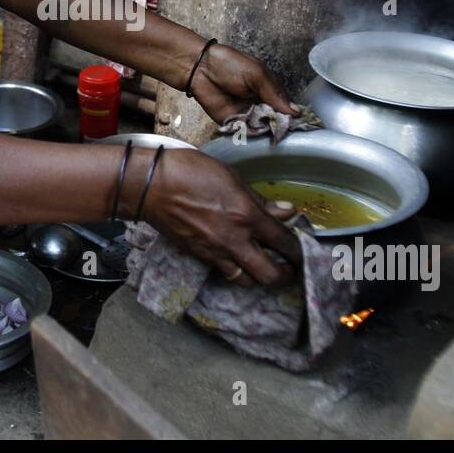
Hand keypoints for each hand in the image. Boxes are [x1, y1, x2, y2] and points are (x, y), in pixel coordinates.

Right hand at [139, 149, 301, 286]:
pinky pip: (223, 272)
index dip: (298, 251)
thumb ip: (260, 199)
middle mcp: (235, 240)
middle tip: (289, 270)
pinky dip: (235, 271)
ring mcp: (215, 252)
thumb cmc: (190, 172)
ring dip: (258, 277)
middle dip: (284, 276)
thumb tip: (286, 211)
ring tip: (262, 267)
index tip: (302, 252)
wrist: (151, 186)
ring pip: (245, 280)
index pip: (283, 242)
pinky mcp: (199, 257)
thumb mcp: (231, 178)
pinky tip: (236, 260)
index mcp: (247, 215)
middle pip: (269, 274)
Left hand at [188, 43, 299, 124]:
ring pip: (263, 131)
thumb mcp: (257, 75)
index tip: (304, 128)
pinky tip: (257, 135)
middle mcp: (261, 106)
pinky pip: (246, 133)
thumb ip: (274, 94)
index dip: (294, 118)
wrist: (201, 68)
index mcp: (270, 92)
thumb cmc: (230, 65)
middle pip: (276, 123)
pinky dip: (252, 135)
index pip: (287, 109)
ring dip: (267, 133)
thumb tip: (296, 112)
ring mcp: (248, 116)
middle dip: (281, 129)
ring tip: (272, 134)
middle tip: (287, 133)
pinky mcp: (233, 124)